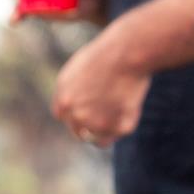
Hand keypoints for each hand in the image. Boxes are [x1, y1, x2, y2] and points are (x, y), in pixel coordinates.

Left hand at [51, 26, 149, 146]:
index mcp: (63, 100)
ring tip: (121, 105)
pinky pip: (120, 132)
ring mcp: (95, 124)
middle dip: (92, 125)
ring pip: (100, 139)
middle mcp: (75, 116)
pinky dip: (126, 122)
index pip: (65, 117)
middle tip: (109, 112)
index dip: (77, 115)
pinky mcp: (116, 128)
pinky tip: (130, 102)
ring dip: (109, 128)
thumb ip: (74, 90)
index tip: (89, 110)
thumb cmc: (107, 54)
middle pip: (80, 132)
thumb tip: (80, 103)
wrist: (125, 53)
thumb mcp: (80, 68)